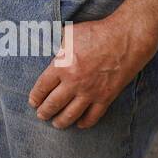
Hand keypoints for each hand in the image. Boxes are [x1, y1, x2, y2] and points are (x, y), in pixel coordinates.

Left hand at [28, 13, 157, 129]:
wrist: (125, 39)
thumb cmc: (96, 33)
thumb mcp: (69, 35)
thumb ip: (57, 46)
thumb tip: (48, 49)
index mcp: (61, 66)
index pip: (42, 87)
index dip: (36, 96)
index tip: (33, 102)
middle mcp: (74, 82)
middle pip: (54, 103)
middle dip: (45, 112)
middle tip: (41, 115)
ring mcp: (90, 92)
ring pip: (71, 114)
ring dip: (61, 121)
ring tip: (56, 124)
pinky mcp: (106, 97)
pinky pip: (93, 115)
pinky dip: (85, 122)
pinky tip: (80, 124)